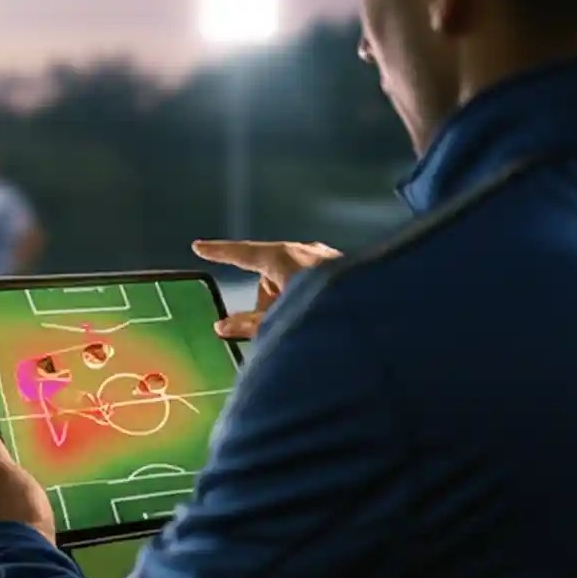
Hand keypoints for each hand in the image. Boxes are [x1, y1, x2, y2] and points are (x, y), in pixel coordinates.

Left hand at [0, 416, 56, 543]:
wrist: (27, 555)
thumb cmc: (13, 508)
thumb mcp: (0, 470)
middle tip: (16, 484)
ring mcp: (1, 536)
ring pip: (4, 518)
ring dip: (14, 512)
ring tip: (32, 506)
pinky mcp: (20, 551)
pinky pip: (21, 534)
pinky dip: (26, 528)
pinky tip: (39, 527)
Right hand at [192, 240, 341, 338]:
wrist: (377, 316)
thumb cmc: (322, 315)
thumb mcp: (277, 323)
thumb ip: (248, 325)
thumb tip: (221, 327)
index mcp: (283, 257)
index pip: (242, 253)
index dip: (219, 253)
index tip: (199, 247)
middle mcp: (304, 251)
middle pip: (269, 275)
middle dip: (267, 304)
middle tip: (273, 330)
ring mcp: (325, 258)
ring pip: (292, 280)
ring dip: (289, 304)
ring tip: (303, 328)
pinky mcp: (342, 270)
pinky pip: (313, 282)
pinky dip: (307, 300)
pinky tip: (320, 320)